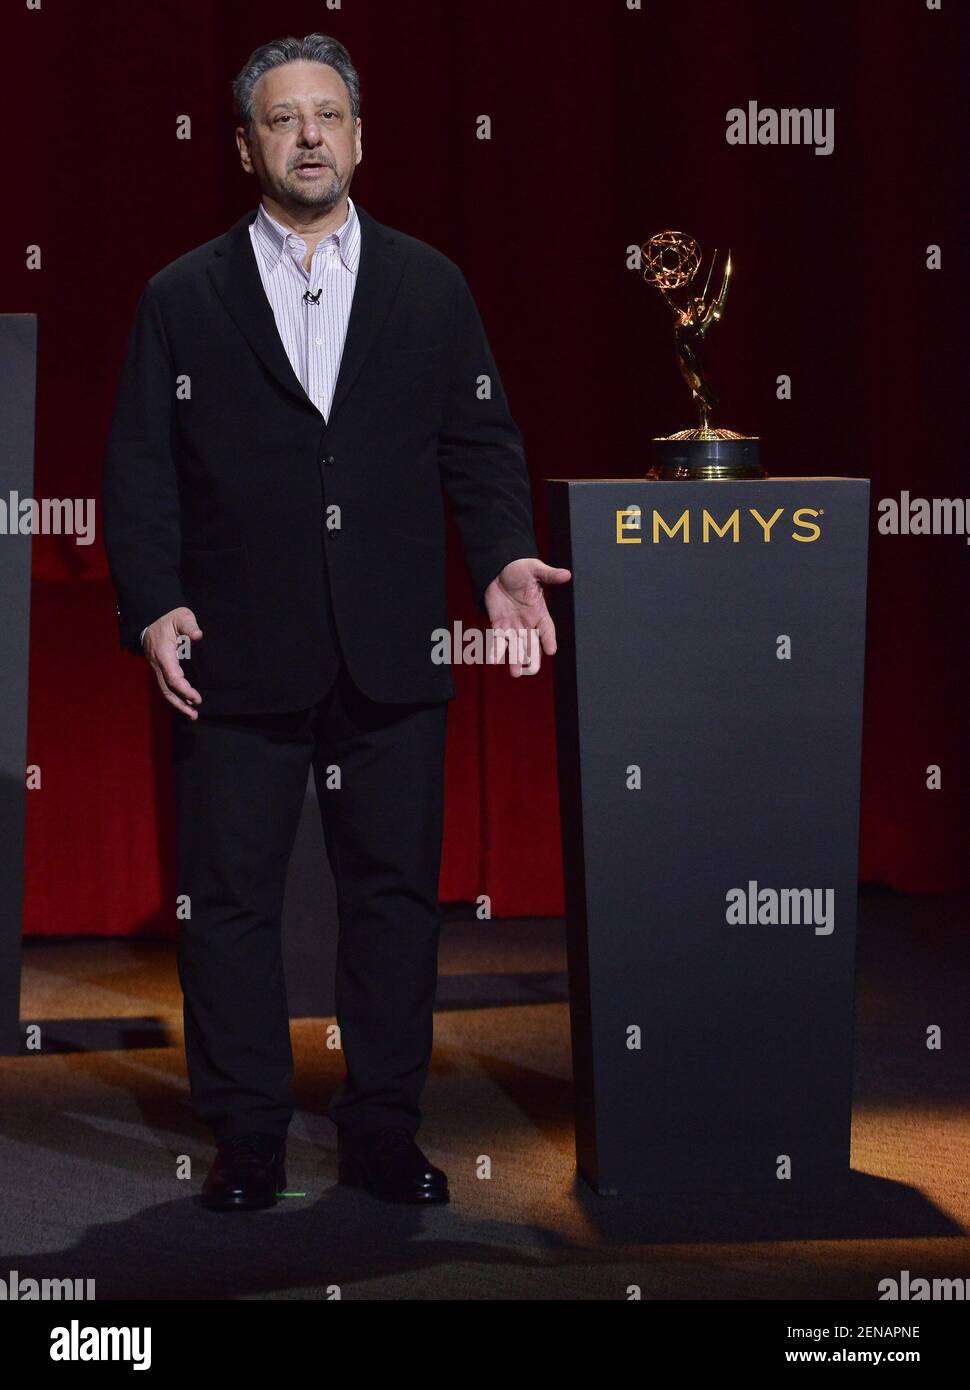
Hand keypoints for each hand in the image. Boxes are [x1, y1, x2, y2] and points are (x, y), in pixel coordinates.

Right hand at [142, 607, 203, 718]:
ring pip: (165, 690)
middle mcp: (158, 664)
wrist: (153, 617)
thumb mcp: (182, 617)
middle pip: (167, 690)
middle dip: (180, 704)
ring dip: (178, 704)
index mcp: (164, 654)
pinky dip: (175, 696)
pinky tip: (185, 704)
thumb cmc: (170, 618)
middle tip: (194, 715)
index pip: (173, 678)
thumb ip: (189, 626)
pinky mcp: (160, 668)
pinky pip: (166, 686)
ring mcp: (157, 667)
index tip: (197, 698)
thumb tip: (198, 635)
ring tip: (192, 715)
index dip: (184, 690)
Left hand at [483, 558, 571, 676]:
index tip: (551, 650)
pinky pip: (497, 640)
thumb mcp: (535, 570)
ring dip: (514, 659)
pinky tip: (494, 659)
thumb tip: (567, 574)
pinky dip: (496, 650)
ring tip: (515, 673)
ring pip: (515, 646)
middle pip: (531, 644)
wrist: (498, 568)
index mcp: (539, 612)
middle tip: (532, 670)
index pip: (547, 629)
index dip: (549, 639)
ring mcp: (512, 626)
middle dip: (532, 657)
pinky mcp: (498, 625)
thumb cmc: (519, 569)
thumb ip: (549, 575)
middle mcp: (527, 622)